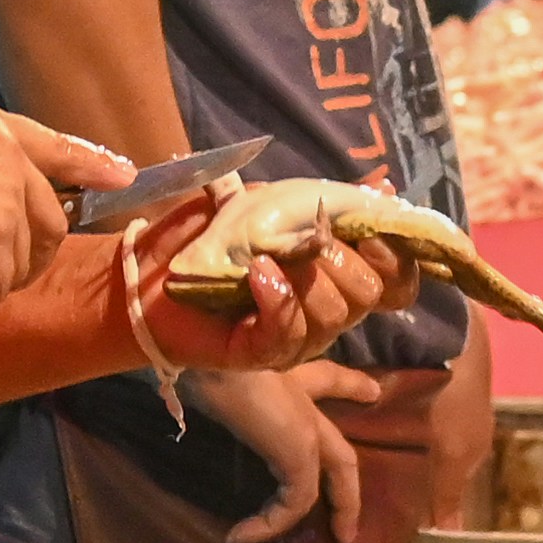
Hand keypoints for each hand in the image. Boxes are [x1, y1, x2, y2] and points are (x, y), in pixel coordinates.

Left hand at [136, 227, 406, 381]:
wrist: (145, 270)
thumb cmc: (208, 237)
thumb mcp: (270, 203)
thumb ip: (327, 200)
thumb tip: (382, 188)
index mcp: (336, 279)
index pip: (397, 284)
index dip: (398, 261)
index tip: (373, 233)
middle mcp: (325, 313)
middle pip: (369, 297)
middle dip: (344, 261)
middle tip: (309, 239)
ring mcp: (295, 338)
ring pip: (333, 316)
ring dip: (305, 277)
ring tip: (268, 255)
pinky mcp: (260, 355)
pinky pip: (287, 333)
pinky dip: (277, 299)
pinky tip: (258, 274)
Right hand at [196, 360, 379, 542]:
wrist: (212, 351)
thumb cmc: (208, 355)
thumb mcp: (213, 370)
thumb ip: (215, 381)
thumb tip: (185, 385)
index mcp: (285, 375)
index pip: (324, 380)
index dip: (349, 386)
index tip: (373, 392)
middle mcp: (302, 401)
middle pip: (339, 448)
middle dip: (348, 485)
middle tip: (352, 522)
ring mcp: (306, 426)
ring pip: (337, 472)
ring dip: (340, 510)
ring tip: (339, 540)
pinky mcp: (300, 453)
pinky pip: (296, 501)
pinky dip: (271, 525)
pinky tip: (240, 538)